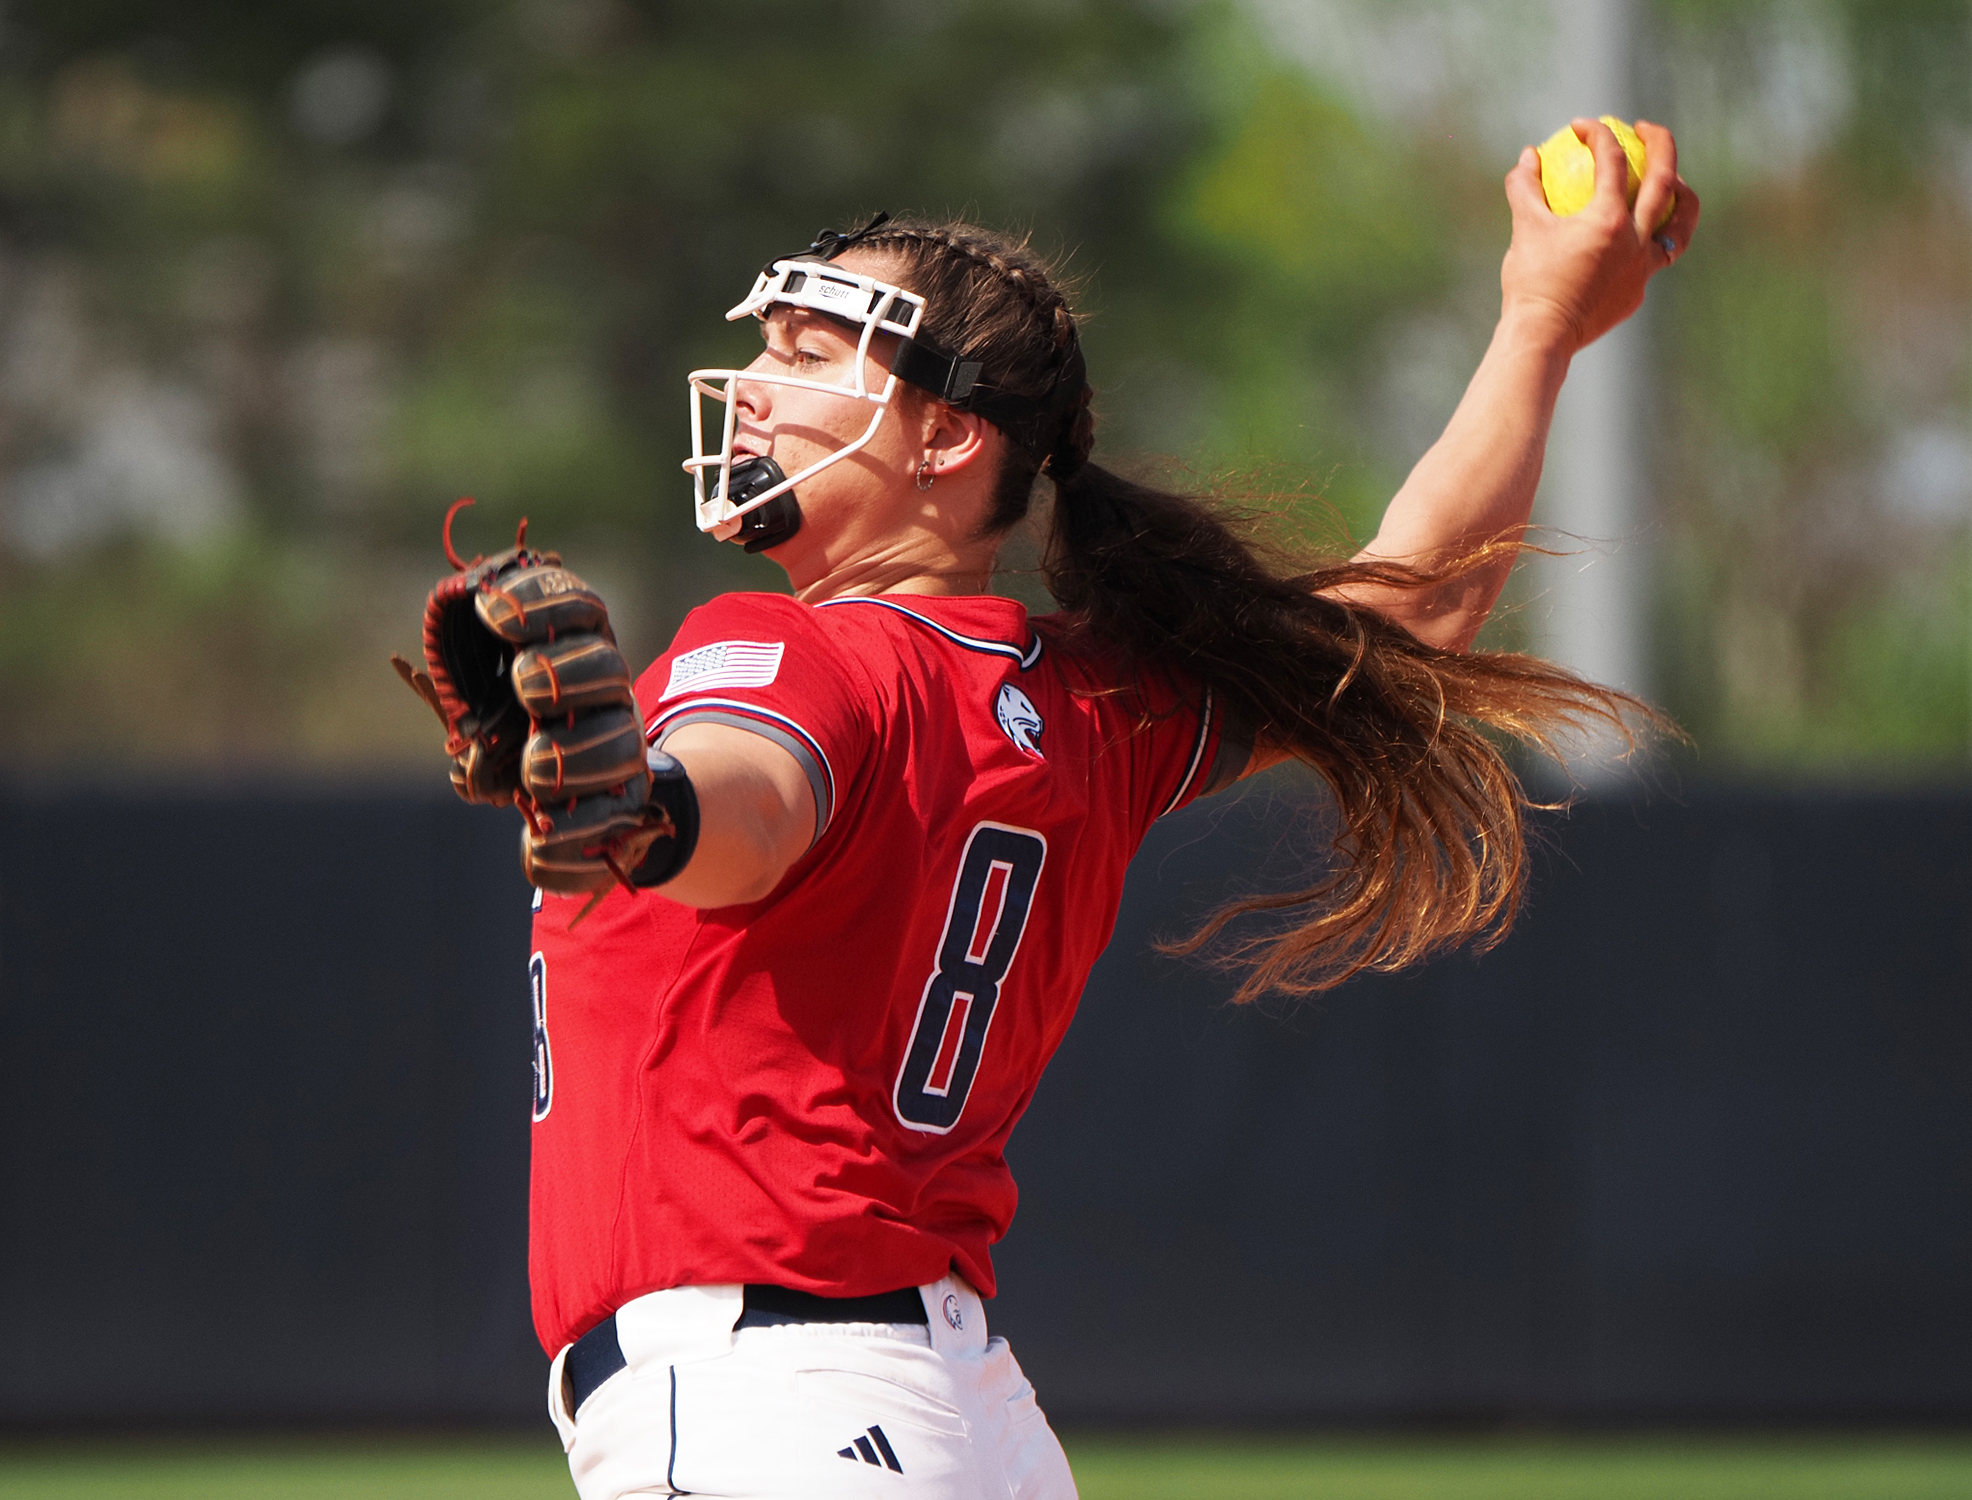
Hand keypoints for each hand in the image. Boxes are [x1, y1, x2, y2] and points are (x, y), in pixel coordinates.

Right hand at [1499, 118, 1700, 352]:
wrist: (1543, 337)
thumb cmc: (1529, 283)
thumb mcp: (1523, 229)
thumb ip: (1525, 187)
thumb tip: (1528, 156)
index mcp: (1608, 219)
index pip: (1612, 160)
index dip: (1597, 134)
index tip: (1583, 127)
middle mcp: (1635, 240)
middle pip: (1664, 177)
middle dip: (1659, 142)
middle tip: (1644, 129)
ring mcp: (1642, 268)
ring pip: (1680, 223)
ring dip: (1682, 194)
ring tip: (1672, 182)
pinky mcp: (1638, 292)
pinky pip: (1655, 257)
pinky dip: (1652, 238)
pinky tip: (1641, 233)